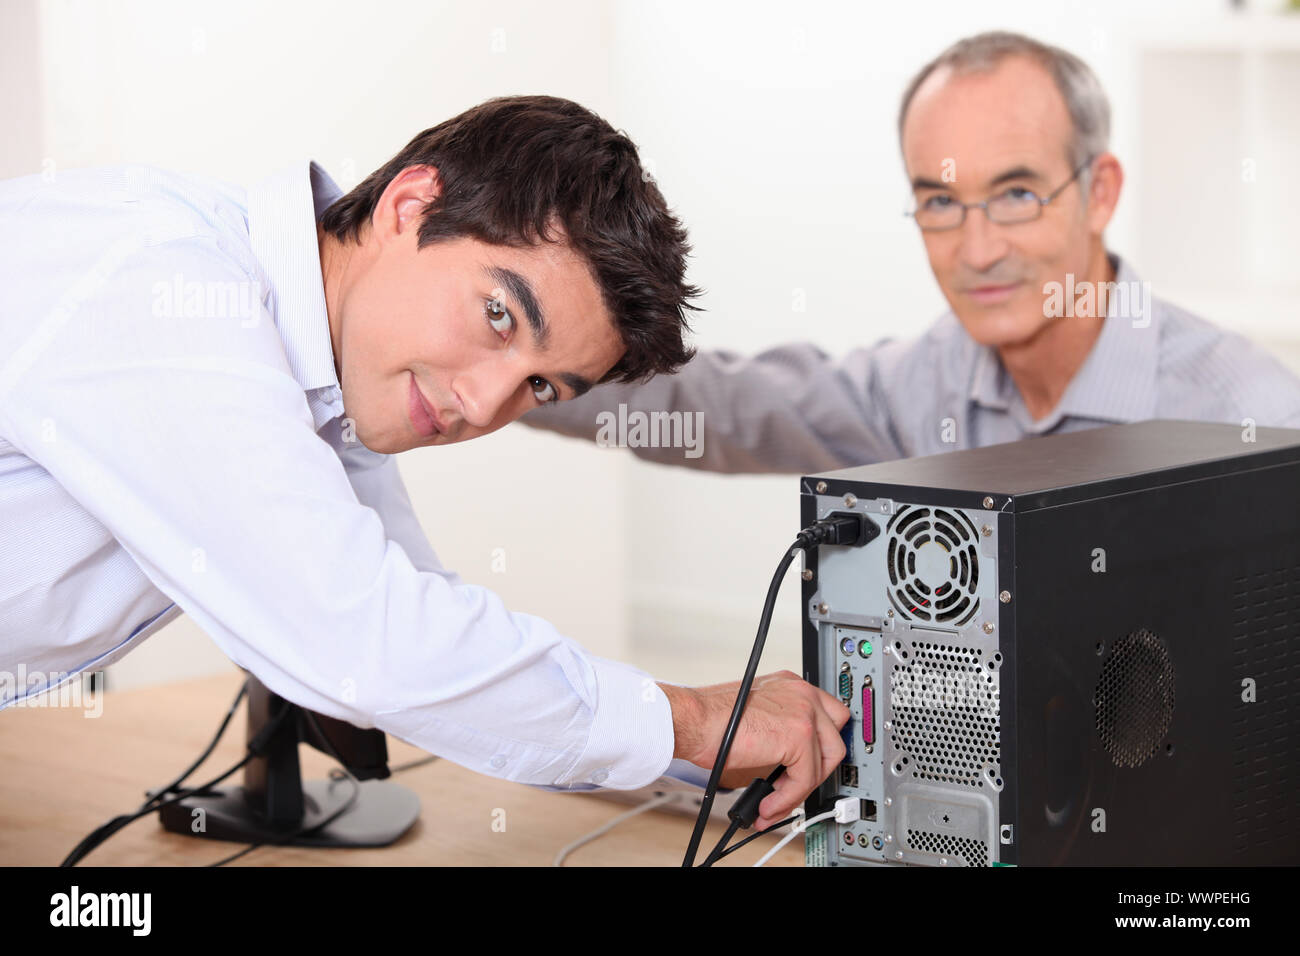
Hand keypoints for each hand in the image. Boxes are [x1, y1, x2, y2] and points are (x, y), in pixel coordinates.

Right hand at [659, 671, 849, 830]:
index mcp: (791, 686)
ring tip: (775, 802)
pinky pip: (806, 778)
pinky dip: (788, 798)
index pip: (826, 718)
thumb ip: (779, 733)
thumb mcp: (756, 718)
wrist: (693, 721)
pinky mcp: (799, 735)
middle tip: (792, 787)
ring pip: (826, 761)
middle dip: (817, 769)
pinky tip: (768, 805)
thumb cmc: (710, 721)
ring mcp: (804, 712)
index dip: (818, 749)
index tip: (806, 769)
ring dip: (801, 789)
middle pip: (835, 737)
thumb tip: (787, 768)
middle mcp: (802, 693)